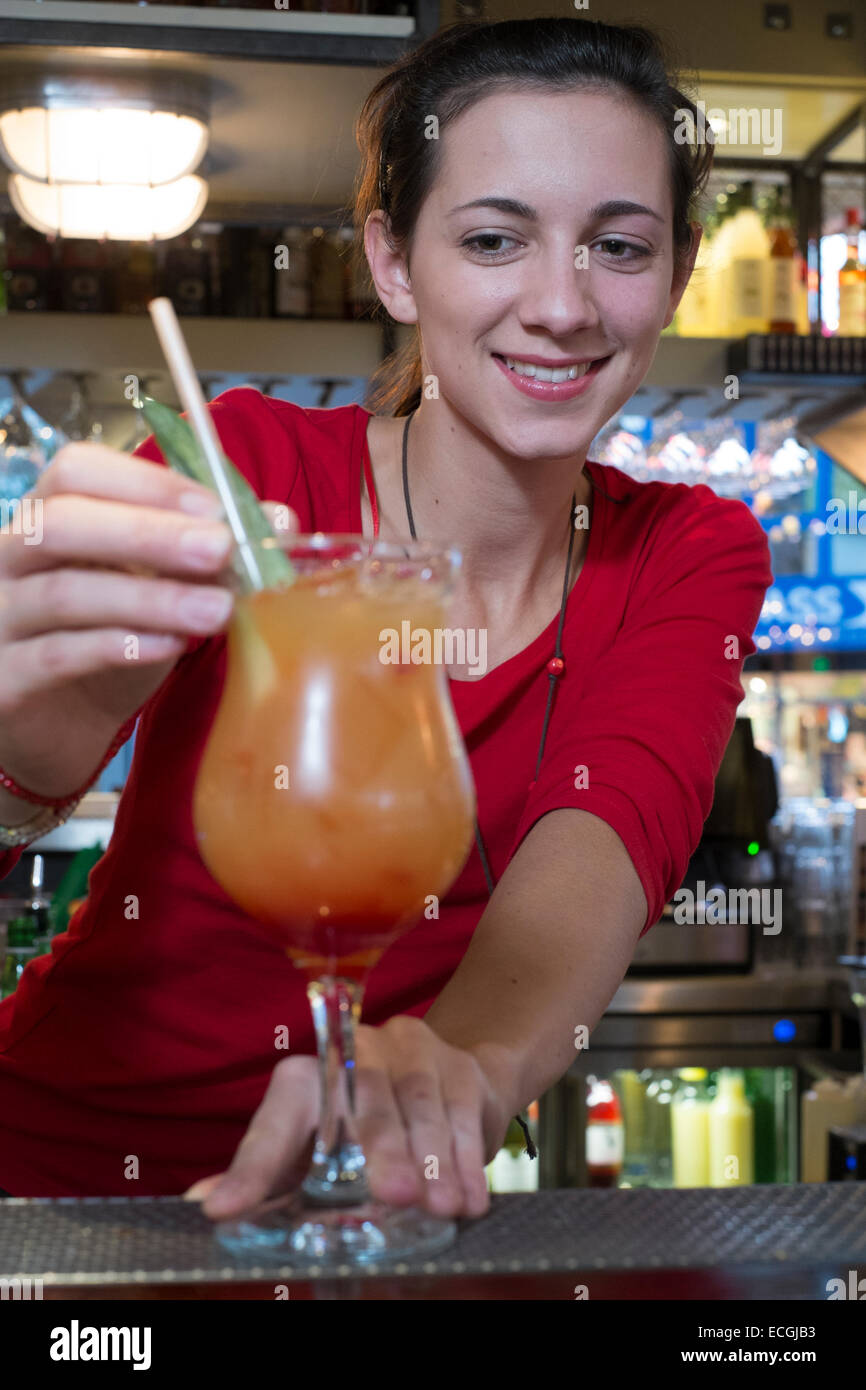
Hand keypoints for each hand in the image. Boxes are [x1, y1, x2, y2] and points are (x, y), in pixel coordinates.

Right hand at [0, 437, 297, 799]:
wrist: (61, 724)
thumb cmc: (112, 638)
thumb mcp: (162, 587)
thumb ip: (208, 550)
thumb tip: (281, 519)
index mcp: (48, 517)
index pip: (76, 471)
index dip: (145, 483)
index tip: (215, 508)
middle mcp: (11, 557)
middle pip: (62, 523)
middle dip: (147, 533)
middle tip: (219, 550)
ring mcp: (0, 616)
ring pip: (64, 593)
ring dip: (150, 598)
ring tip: (217, 611)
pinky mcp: (4, 679)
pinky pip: (57, 655)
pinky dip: (120, 646)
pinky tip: (172, 646)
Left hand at [185, 1017, 516, 1221]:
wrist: (443, 1086)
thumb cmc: (361, 1130)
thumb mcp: (313, 1155)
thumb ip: (268, 1175)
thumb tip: (207, 1203)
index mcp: (305, 1078)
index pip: (274, 1121)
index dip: (250, 1168)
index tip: (225, 1210)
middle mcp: (356, 1051)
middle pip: (364, 1096)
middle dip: (382, 1146)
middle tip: (391, 1194)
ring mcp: (412, 1049)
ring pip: (421, 1100)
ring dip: (434, 1157)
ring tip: (440, 1207)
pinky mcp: (460, 1062)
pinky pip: (465, 1108)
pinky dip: (469, 1158)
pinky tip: (470, 1200)